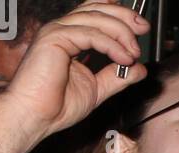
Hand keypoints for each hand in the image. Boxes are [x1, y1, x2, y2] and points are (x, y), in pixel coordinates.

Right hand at [0, 2, 149, 148]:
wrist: (35, 117)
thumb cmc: (56, 106)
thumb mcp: (97, 89)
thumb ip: (117, 77)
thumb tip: (139, 68)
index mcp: (70, 38)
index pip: (95, 13)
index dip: (119, 14)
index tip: (140, 28)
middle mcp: (62, 30)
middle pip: (97, 9)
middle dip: (124, 16)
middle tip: (143, 28)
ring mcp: (57, 31)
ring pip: (95, 18)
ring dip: (121, 33)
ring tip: (134, 52)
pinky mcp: (54, 38)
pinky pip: (90, 34)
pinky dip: (111, 45)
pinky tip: (124, 57)